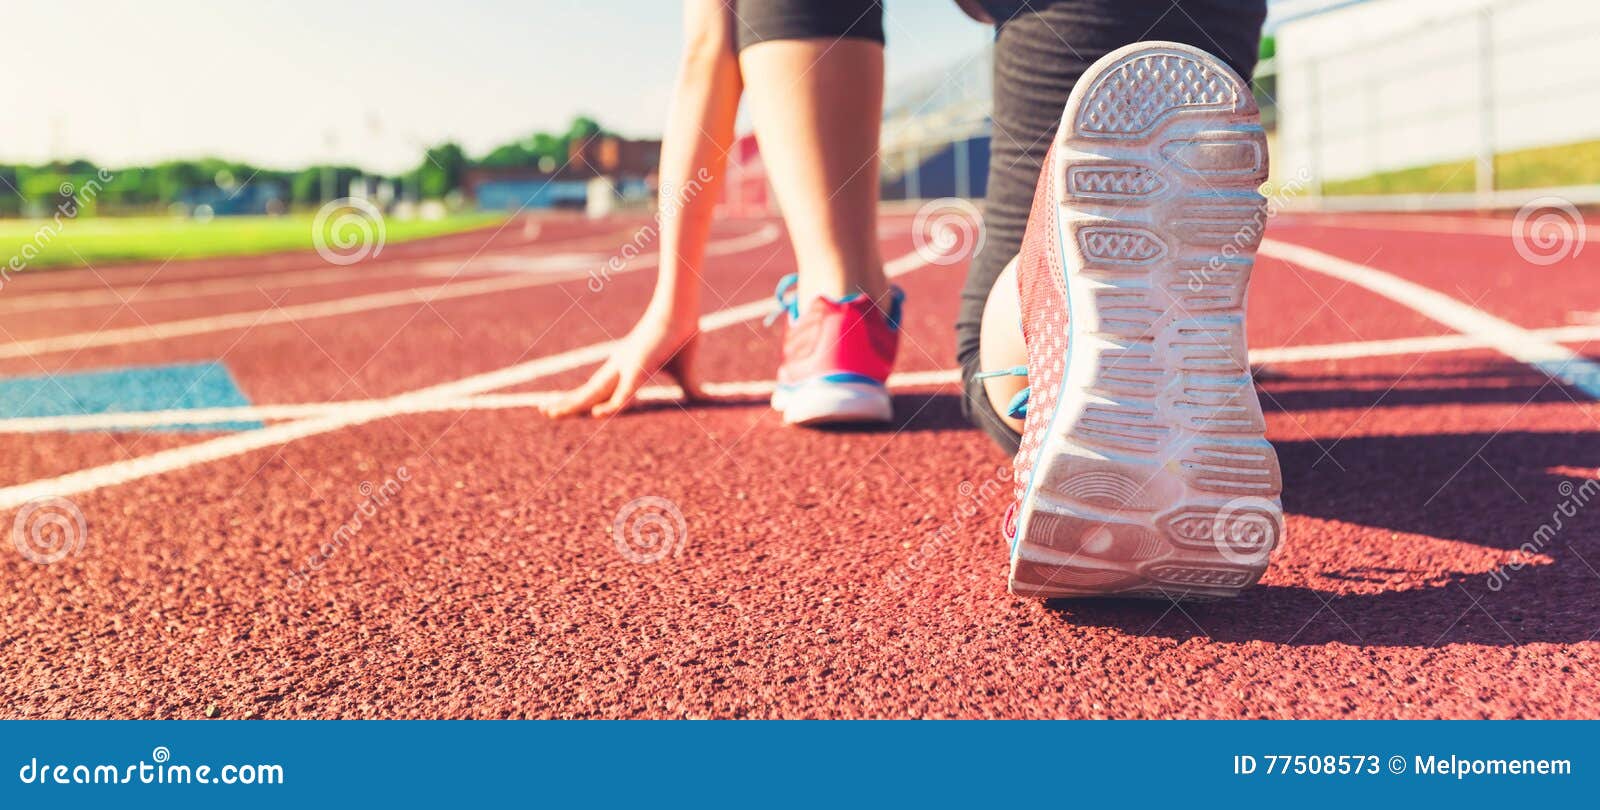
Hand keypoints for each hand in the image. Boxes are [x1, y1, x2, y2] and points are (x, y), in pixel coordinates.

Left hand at [541, 304, 703, 417]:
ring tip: (551, 412)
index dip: (582, 400)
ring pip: (594, 392)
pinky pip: (624, 391)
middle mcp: (619, 367)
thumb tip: (699, 399)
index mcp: (626, 368)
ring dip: (574, 404)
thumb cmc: (682, 336)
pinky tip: (597, 415)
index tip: (562, 406)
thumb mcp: (683, 372)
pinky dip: (612, 405)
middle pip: (588, 390)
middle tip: (543, 411)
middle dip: (567, 402)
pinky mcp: (639, 366)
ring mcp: (626, 367)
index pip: (598, 389)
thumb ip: (687, 388)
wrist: (683, 311)